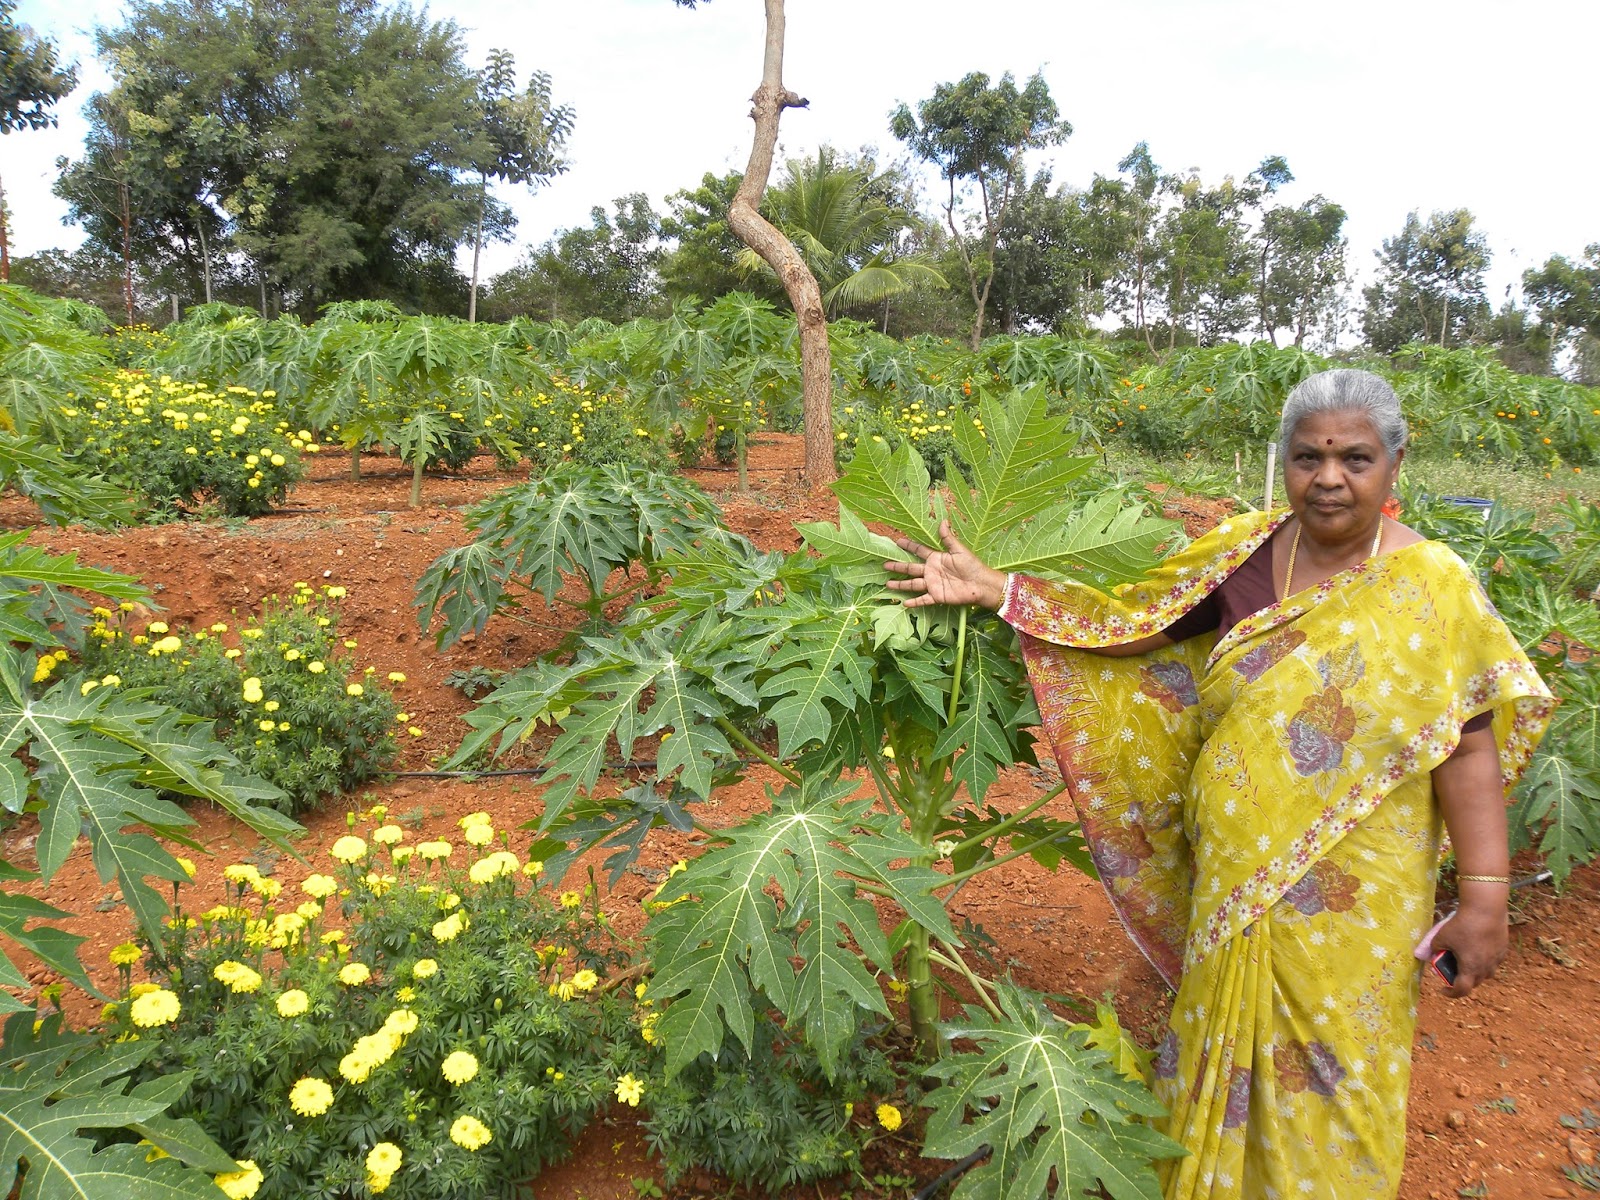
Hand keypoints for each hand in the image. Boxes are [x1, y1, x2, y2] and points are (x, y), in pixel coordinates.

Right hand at [884, 520, 1007, 609]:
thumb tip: (943, 520)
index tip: (897, 541)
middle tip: (885, 564)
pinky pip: (923, 600)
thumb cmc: (973, 565)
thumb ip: (948, 538)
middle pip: (911, 568)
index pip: (919, 551)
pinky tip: (904, 603)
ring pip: (913, 584)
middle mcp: (932, 571)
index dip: (909, 546)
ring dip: (901, 584)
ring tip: (888, 584)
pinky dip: (914, 602)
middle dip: (898, 566)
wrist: (980, 584)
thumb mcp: (959, 550)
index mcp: (936, 558)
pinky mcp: (937, 596)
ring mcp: (933, 584)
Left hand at [1430, 896, 1507, 997]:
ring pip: (1486, 972)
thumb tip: (1431, 954)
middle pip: (1474, 982)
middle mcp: (1486, 968)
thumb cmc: (1462, 925)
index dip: (1451, 993)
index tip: (1442, 989)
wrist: (1486, 909)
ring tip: (1464, 959)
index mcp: (1470, 968)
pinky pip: (1492, 961)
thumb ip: (1434, 948)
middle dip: (1461, 980)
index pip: (1462, 990)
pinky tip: (1476, 948)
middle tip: (1450, 970)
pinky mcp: (1503, 949)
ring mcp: (1497, 959)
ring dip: (1474, 971)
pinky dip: (1484, 959)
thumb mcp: (1441, 937)